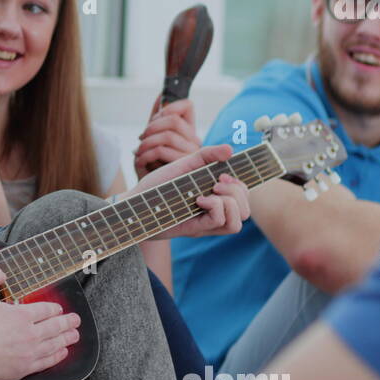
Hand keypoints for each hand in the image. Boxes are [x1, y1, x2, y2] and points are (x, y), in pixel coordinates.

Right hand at [0, 264, 80, 379]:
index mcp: (22, 315)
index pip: (46, 310)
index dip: (54, 309)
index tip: (59, 309)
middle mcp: (30, 334)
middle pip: (55, 327)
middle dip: (68, 323)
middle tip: (76, 321)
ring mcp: (28, 353)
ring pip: (55, 345)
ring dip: (66, 339)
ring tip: (74, 336)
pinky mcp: (23, 369)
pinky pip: (46, 362)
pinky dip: (57, 357)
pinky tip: (62, 353)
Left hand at [134, 98, 199, 177]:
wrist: (146, 198)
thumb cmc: (151, 170)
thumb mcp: (153, 143)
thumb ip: (157, 120)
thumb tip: (161, 95)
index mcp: (189, 135)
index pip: (186, 106)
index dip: (167, 107)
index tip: (152, 121)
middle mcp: (195, 144)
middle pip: (173, 121)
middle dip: (151, 127)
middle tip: (141, 139)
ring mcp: (191, 157)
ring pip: (167, 136)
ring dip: (146, 143)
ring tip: (139, 153)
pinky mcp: (182, 170)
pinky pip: (162, 151)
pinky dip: (145, 155)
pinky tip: (140, 163)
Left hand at [135, 144, 249, 239]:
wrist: (133, 203)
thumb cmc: (157, 187)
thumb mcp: (183, 165)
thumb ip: (206, 156)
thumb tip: (230, 150)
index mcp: (213, 200)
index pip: (244, 199)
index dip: (242, 186)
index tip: (224, 174)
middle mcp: (212, 214)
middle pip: (245, 211)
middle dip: (238, 192)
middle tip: (216, 182)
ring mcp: (204, 224)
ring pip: (237, 223)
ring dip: (230, 202)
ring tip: (209, 192)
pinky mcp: (195, 229)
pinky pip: (220, 221)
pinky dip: (215, 206)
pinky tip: (198, 199)